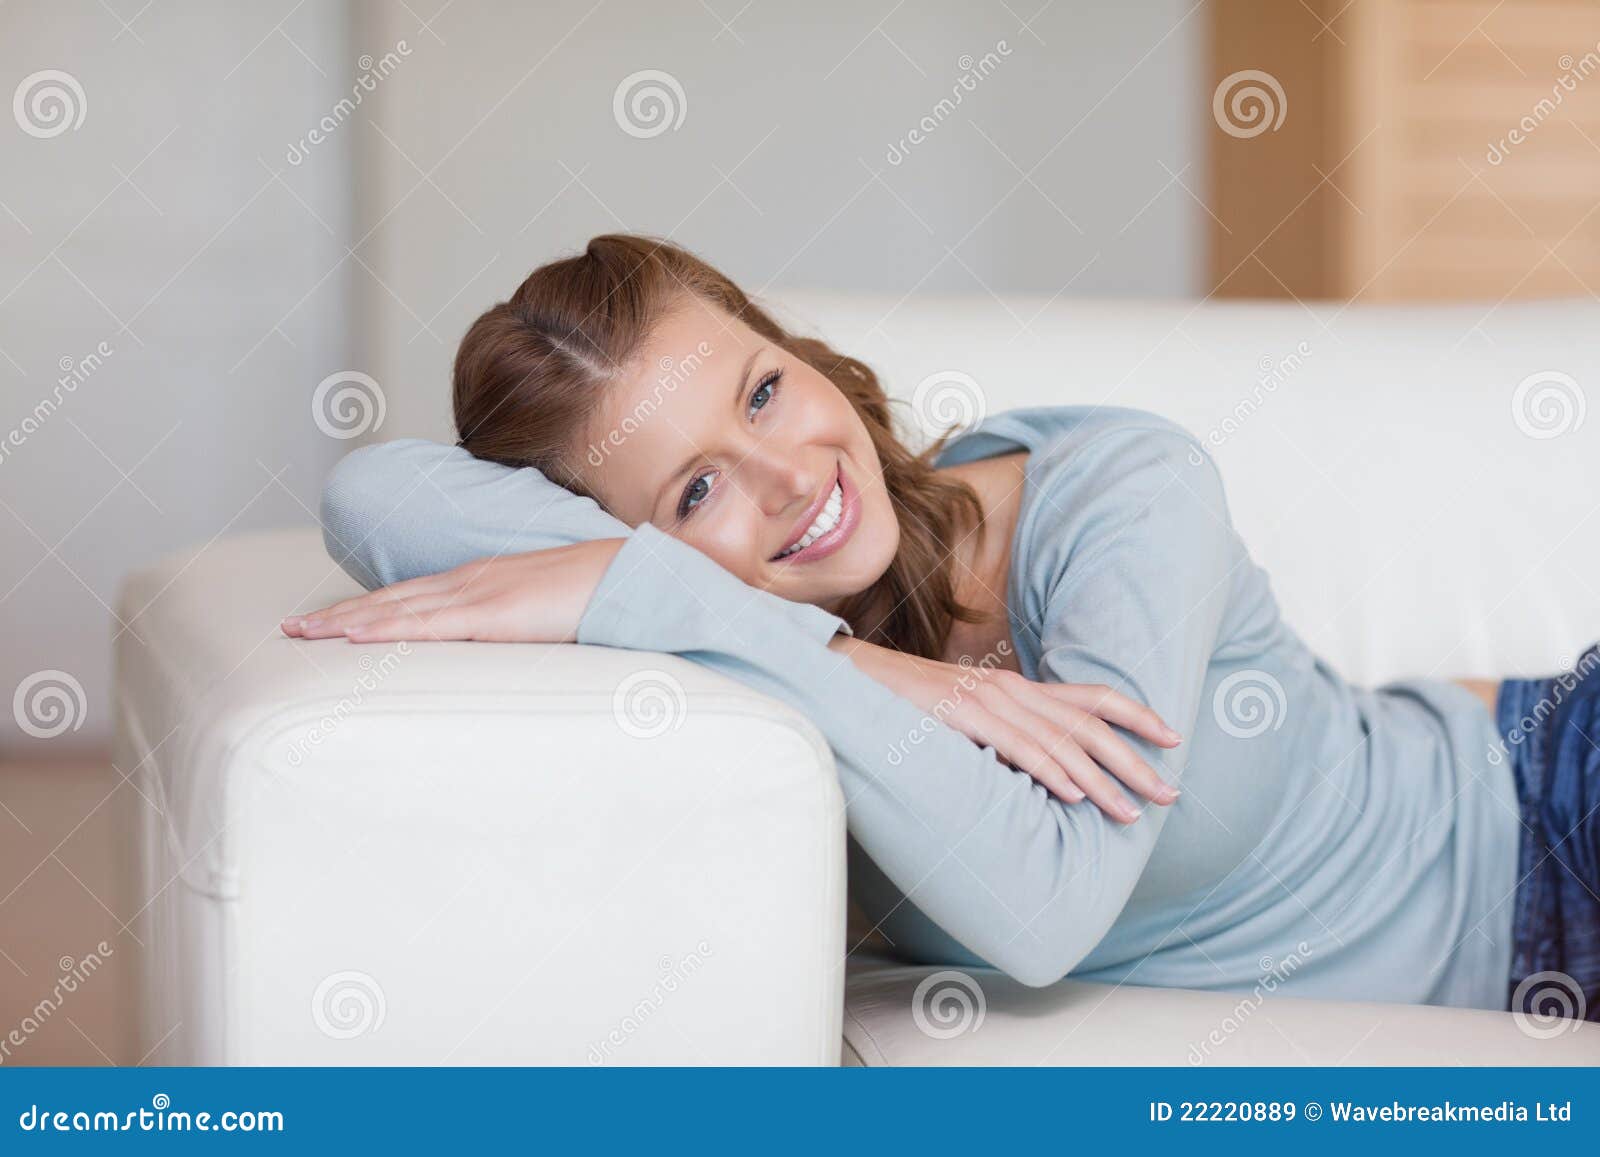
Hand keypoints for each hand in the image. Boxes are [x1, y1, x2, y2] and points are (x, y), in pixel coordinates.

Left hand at [282, 539, 626, 644]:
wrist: (630, 576)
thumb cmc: (601, 596)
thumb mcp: (550, 613)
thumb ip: (526, 625)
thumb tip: (517, 644)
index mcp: (485, 581)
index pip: (414, 596)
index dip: (372, 607)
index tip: (334, 620)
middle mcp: (470, 581)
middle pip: (391, 599)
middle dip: (340, 613)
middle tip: (292, 629)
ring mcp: (476, 594)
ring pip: (395, 609)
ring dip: (345, 621)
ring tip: (302, 633)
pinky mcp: (487, 613)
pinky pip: (423, 624)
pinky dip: (381, 628)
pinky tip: (350, 635)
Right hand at [828, 636, 1180, 823]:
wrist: (856, 678)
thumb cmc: (909, 707)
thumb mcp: (968, 717)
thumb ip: (1005, 736)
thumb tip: (1045, 772)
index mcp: (1018, 688)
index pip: (1092, 697)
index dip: (1137, 715)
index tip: (1173, 738)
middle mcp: (1012, 689)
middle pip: (1090, 723)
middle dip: (1135, 761)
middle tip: (1170, 793)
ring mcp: (990, 701)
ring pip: (1061, 741)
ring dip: (1101, 780)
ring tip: (1128, 811)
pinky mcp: (964, 715)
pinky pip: (1018, 745)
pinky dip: (1051, 770)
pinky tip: (1074, 793)